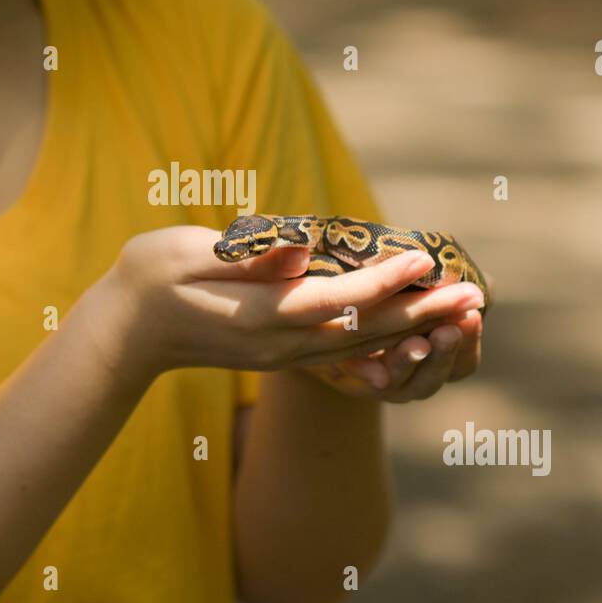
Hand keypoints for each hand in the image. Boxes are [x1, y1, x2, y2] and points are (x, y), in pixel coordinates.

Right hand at [100, 226, 485, 381]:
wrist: (127, 333)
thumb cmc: (149, 279)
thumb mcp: (184, 254)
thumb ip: (245, 256)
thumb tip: (299, 248)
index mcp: (258, 316)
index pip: (334, 299)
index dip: (382, 279)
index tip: (423, 258)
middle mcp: (280, 344)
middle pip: (363, 330)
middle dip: (422, 312)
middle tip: (475, 297)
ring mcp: (284, 354)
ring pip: (362, 343)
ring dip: (415, 327)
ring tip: (461, 310)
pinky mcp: (285, 352)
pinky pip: (347, 350)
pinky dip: (388, 337)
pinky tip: (417, 327)